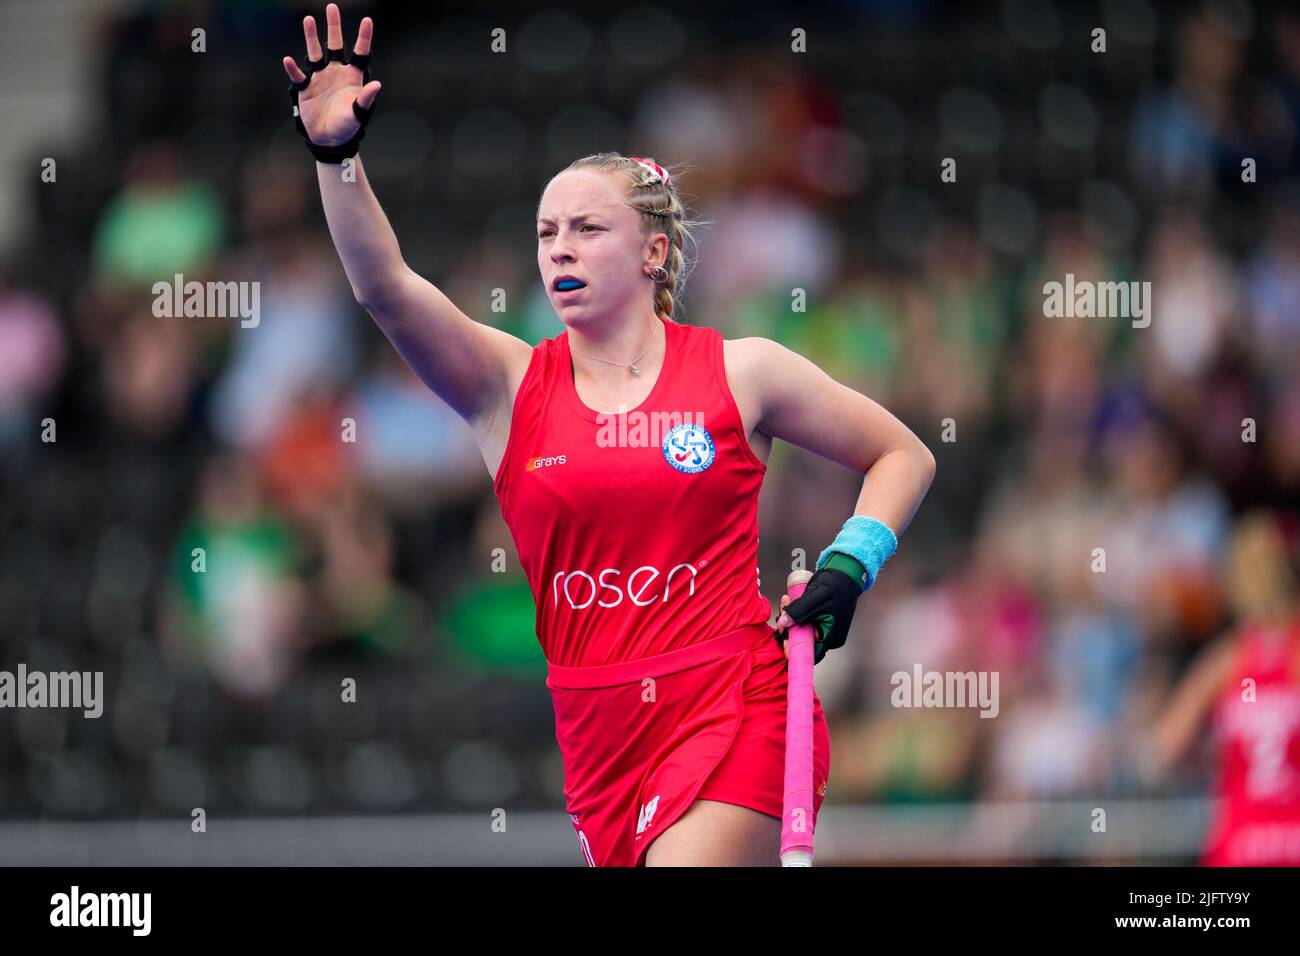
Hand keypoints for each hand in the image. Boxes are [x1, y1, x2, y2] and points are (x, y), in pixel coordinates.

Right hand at [282, 3, 380, 146]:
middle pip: (335, 45)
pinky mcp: (305, 87)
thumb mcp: (359, 113)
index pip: (360, 53)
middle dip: (334, 27)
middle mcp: (336, 72)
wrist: (329, 140)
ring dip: (312, 37)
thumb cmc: (348, 127)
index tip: (367, 20)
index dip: (363, 37)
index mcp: (353, 77)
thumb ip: (366, 98)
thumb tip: (376, 84)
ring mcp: (320, 78)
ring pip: (315, 53)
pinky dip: (293, 69)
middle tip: (332, 7)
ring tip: (308, 20)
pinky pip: (298, 75)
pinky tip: (289, 60)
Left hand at [770, 566, 862, 664]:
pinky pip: (805, 622)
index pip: (810, 654)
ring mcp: (825, 629)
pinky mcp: (821, 621)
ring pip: (802, 630)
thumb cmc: (837, 585)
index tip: (783, 638)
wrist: (846, 574)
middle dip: (789, 627)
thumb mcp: (816, 597)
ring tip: (789, 601)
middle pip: (803, 641)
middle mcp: (829, 636)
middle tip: (784, 610)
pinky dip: (798, 613)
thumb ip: (799, 611)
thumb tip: (784, 623)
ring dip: (792, 617)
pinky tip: (794, 601)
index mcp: (831, 637)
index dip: (794, 649)